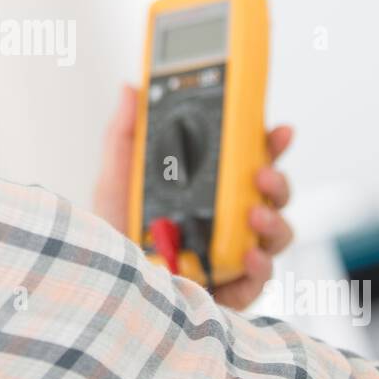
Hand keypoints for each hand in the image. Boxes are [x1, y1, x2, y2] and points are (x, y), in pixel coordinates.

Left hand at [93, 83, 295, 308]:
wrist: (102, 284)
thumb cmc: (114, 235)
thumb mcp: (114, 180)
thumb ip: (125, 135)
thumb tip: (131, 89)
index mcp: (209, 188)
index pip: (250, 161)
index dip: (269, 144)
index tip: (276, 130)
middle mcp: (228, 219)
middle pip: (271, 194)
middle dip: (276, 179)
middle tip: (262, 173)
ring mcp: (233, 253)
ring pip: (276, 233)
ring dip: (274, 219)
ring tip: (254, 213)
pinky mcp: (231, 289)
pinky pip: (260, 278)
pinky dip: (260, 265)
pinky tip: (247, 254)